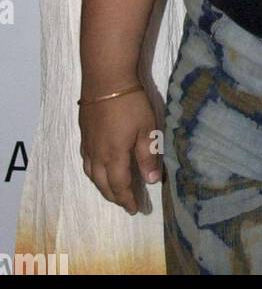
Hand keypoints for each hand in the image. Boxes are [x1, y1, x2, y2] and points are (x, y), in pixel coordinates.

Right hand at [79, 90, 161, 213]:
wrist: (105, 80)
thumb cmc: (130, 103)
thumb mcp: (146, 129)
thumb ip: (147, 156)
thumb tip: (151, 181)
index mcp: (114, 157)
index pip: (120, 186)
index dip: (127, 199)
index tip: (136, 209)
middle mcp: (97, 155)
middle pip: (103, 184)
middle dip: (115, 196)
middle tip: (126, 203)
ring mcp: (88, 144)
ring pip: (92, 174)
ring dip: (102, 186)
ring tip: (112, 190)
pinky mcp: (83, 134)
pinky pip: (86, 161)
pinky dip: (93, 172)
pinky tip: (98, 168)